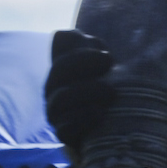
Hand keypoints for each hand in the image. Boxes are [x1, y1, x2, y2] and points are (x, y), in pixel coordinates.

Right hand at [45, 29, 115, 162]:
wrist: (112, 132)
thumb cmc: (110, 92)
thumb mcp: (105, 67)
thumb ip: (91, 47)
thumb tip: (66, 33)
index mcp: (64, 67)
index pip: (62, 49)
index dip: (82, 50)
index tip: (108, 56)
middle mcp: (55, 88)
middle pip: (59, 70)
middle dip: (84, 63)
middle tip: (109, 66)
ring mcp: (56, 113)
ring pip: (60, 99)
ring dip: (87, 91)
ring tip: (111, 92)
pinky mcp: (64, 134)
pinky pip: (65, 128)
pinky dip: (83, 119)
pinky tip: (100, 113)